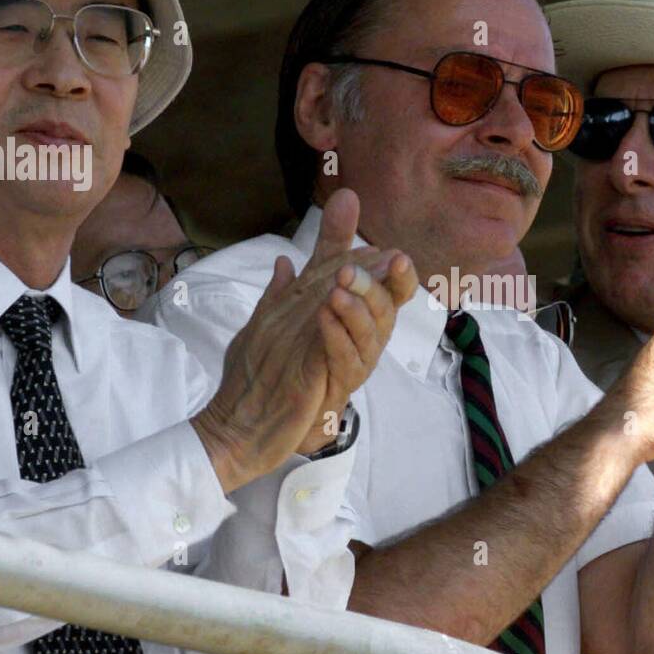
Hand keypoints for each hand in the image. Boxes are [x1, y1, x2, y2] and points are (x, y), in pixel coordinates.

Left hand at [192, 189, 416, 490]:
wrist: (255, 419)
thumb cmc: (281, 365)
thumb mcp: (291, 307)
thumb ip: (312, 266)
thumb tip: (309, 234)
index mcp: (357, 320)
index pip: (389, 292)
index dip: (398, 275)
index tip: (396, 253)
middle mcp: (363, 342)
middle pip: (387, 310)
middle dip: (374, 285)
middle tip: (352, 268)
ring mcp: (351, 366)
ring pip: (372, 337)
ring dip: (356, 309)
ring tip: (337, 289)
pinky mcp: (333, 387)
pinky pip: (345, 362)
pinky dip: (336, 337)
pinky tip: (323, 317)